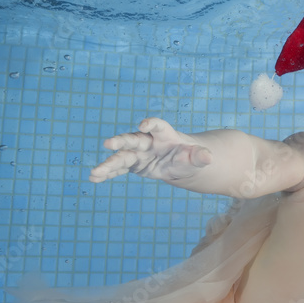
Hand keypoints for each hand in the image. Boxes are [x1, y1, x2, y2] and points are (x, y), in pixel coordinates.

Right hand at [89, 118, 212, 182]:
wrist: (179, 161)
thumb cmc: (188, 156)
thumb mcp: (197, 158)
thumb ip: (201, 156)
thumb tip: (208, 157)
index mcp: (164, 135)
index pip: (157, 126)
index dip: (150, 123)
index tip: (143, 125)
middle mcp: (147, 141)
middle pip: (132, 139)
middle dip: (120, 141)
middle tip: (108, 144)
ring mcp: (138, 153)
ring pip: (121, 156)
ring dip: (109, 164)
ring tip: (94, 172)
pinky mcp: (133, 165)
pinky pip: (119, 169)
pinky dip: (108, 174)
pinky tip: (94, 179)